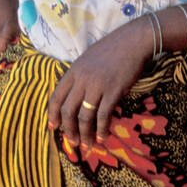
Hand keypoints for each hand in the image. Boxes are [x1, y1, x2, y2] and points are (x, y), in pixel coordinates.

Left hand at [46, 19, 151, 149]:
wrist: (134, 41)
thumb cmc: (113, 49)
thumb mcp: (88, 59)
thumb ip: (80, 76)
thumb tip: (77, 96)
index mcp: (73, 71)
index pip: (56, 96)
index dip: (53, 114)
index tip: (54, 127)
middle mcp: (82, 79)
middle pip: (68, 110)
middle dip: (69, 130)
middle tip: (73, 142)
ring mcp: (97, 86)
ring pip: (85, 116)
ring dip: (85, 134)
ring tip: (87, 145)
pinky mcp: (113, 91)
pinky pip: (103, 116)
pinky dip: (101, 129)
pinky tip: (102, 137)